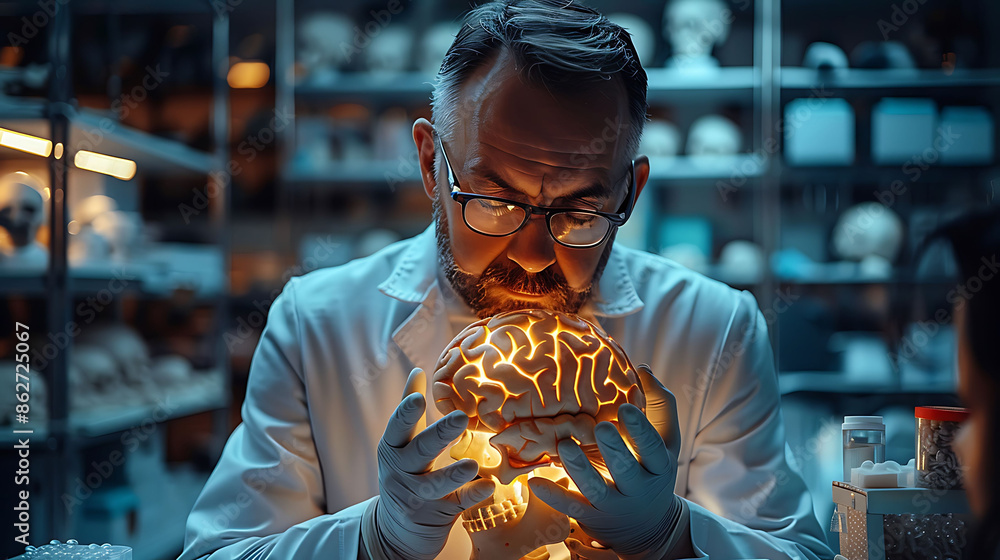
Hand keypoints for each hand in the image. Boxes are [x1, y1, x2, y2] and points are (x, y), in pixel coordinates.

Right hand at [364, 368, 495, 559]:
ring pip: (434, 484)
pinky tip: (489, 486)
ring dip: (453, 474)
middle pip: (418, 452)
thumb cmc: (405, 473)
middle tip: (460, 418)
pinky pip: (457, 504)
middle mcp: (402, 472)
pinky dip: (472, 495)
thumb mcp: (401, 443)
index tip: (418, 398)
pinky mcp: (438, 513)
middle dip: (438, 435)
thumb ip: (410, 409)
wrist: (396, 529)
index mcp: (393, 448)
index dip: (406, 413)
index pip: (397, 429)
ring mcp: (419, 495)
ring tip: (473, 465)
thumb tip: (417, 371)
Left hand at [528, 365, 682, 559]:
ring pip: (596, 489)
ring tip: (563, 446)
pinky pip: (572, 507)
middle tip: (599, 428)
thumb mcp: (666, 440)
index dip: (640, 430)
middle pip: (626, 469)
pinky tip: (534, 481)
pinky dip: (553, 496)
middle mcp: (639, 487)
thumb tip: (642, 368)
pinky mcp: (592, 516)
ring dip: (579, 469)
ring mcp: (614, 504)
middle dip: (613, 449)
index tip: (626, 409)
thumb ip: (659, 404)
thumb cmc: (652, 467)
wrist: (648, 526)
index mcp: (658, 465)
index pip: (652, 448)